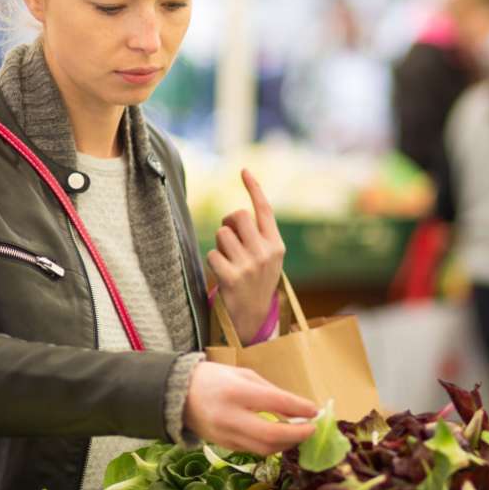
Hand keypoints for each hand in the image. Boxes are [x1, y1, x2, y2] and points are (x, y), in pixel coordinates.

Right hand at [183, 361, 318, 455]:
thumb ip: (270, 392)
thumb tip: (298, 409)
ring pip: (265, 449)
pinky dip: (271, 445)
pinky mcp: (225, 447)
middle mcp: (230, 417)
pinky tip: (280, 437)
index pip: (275, 403)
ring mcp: (226, 436)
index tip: (315, 411)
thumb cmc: (214, 378)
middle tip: (312, 429)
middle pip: (271, 436)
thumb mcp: (243, 375)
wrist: (177, 394)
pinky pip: (254, 450)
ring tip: (299, 433)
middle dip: (298, 435)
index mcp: (236, 392)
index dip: (300, 409)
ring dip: (287, 443)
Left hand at [207, 169, 284, 345]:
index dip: (253, 188)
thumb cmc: (255, 283)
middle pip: (237, 216)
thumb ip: (258, 237)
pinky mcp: (233, 277)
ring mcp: (250, 265)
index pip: (264, 210)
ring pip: (221, 233)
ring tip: (227, 261)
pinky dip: (212, 262)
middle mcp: (266, 252)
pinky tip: (221, 275)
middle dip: (227, 223)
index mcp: (276, 245)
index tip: (243, 170)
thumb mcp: (267, 260)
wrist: (251, 319)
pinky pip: (212, 254)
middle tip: (228, 239)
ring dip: (219, 244)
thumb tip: (234, 216)